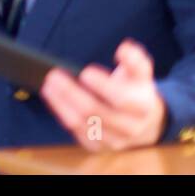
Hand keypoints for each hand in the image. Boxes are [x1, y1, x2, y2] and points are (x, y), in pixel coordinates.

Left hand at [39, 40, 167, 151]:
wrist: (146, 124)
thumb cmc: (137, 92)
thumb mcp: (142, 74)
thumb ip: (134, 60)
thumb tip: (124, 48)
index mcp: (141, 107)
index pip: (120, 99)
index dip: (103, 86)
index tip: (85, 71)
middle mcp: (129, 128)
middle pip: (95, 111)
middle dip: (71, 92)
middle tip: (54, 75)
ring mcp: (113, 140)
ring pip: (82, 124)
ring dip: (61, 104)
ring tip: (48, 85)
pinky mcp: (98, 147)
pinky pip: (76, 132)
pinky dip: (62, 114)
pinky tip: (52, 98)